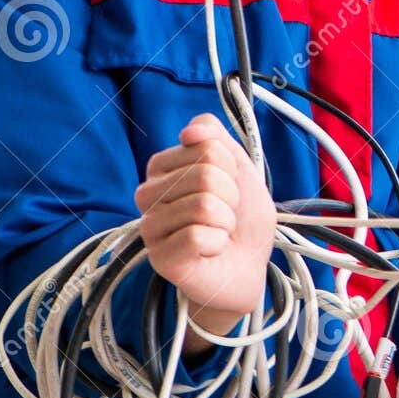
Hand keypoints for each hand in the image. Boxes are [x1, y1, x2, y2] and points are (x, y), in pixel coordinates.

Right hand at [134, 112, 276, 342]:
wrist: (249, 267)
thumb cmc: (241, 220)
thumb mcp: (239, 168)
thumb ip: (216, 139)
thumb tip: (189, 130)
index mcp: (163, 166)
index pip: (206, 146)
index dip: (231, 170)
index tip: (227, 190)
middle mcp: (149, 193)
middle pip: (205, 173)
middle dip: (230, 197)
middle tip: (224, 216)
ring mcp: (150, 225)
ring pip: (202, 205)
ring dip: (225, 222)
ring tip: (218, 233)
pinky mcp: (159, 256)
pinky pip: (197, 236)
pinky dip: (217, 243)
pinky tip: (210, 251)